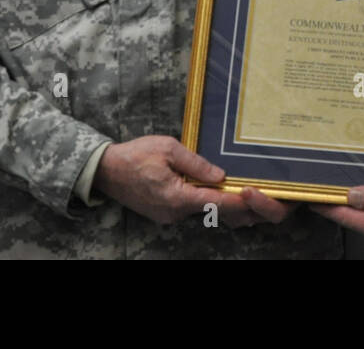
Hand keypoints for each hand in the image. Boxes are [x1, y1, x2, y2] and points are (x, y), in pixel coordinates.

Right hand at [94, 135, 272, 226]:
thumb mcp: (168, 149)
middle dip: (235, 202)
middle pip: (213, 210)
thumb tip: (221, 176)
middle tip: (256, 190)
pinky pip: (190, 207)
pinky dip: (203, 199)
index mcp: (177, 198)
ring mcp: (169, 215)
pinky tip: (213, 187)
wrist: (105, 170)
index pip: (217, 203)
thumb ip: (196, 164)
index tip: (258, 196)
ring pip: (202, 209)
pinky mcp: (164, 213)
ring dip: (219, 200)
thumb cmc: (135, 155)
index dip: (239, 200)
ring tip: (240, 186)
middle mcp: (175, 212)